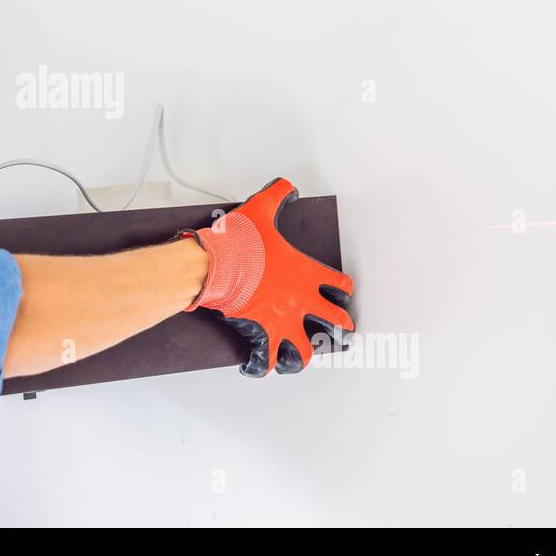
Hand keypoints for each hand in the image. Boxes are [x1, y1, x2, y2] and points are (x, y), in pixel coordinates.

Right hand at [176, 178, 354, 376]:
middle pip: (336, 322)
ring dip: (303, 356)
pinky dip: (262, 367)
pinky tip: (257, 368)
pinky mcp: (260, 333)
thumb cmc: (237, 242)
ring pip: (306, 350)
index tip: (342, 296)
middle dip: (341, 329)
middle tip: (340, 334)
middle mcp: (300, 300)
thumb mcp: (261, 208)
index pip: (339, 285)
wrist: (212, 263)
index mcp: (305, 273)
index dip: (343, 291)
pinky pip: (266, 360)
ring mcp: (282, 319)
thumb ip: (278, 195)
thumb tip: (287, 186)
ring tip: (299, 358)